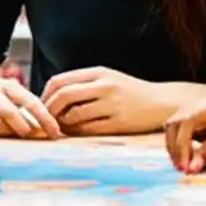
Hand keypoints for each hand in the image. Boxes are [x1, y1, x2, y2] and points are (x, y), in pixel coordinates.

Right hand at [0, 78, 61, 139]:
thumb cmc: (4, 108)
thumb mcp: (18, 104)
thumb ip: (33, 115)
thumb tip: (55, 133)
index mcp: (9, 86)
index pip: (29, 101)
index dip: (44, 118)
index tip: (55, 133)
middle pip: (9, 111)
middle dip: (22, 126)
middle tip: (31, 136)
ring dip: (5, 132)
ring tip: (12, 137)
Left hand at [41, 67, 197, 135]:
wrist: (164, 102)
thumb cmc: (131, 92)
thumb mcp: (108, 79)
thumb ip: (83, 84)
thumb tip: (51, 96)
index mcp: (98, 72)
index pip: (59, 81)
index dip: (46, 95)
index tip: (42, 106)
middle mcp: (104, 85)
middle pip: (63, 96)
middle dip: (49, 110)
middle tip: (47, 120)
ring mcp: (112, 104)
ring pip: (73, 115)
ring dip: (62, 124)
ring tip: (62, 128)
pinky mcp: (119, 122)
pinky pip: (88, 129)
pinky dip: (76, 132)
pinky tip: (76, 133)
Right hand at [164, 96, 205, 172]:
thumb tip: (193, 166)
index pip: (185, 123)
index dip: (181, 146)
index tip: (185, 168)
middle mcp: (203, 105)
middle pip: (175, 124)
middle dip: (174, 147)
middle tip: (182, 170)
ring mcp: (203, 112)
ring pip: (178, 127)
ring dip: (177, 146)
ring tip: (186, 167)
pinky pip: (188, 132)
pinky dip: (185, 145)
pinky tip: (193, 159)